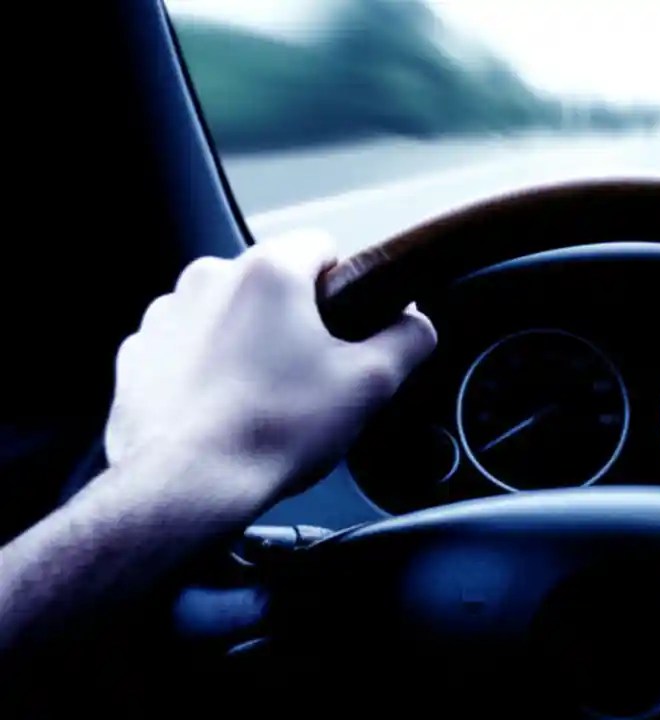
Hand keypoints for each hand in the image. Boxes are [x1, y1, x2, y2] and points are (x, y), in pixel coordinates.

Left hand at [105, 231, 435, 513]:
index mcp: (268, 272)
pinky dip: (207, 370)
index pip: (322, 246)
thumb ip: (409, 339)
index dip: (346, 287)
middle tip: (312, 376)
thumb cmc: (274, 431)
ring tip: (265, 399)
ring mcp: (166, 315)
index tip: (348, 330)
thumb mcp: (371, 384)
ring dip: (248, 343)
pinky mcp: (137, 355)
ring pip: (228, 314)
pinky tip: (225, 410)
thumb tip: (416, 324)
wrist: (187, 486)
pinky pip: (187, 348)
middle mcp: (209, 278)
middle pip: (273, 283)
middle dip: (295, 320)